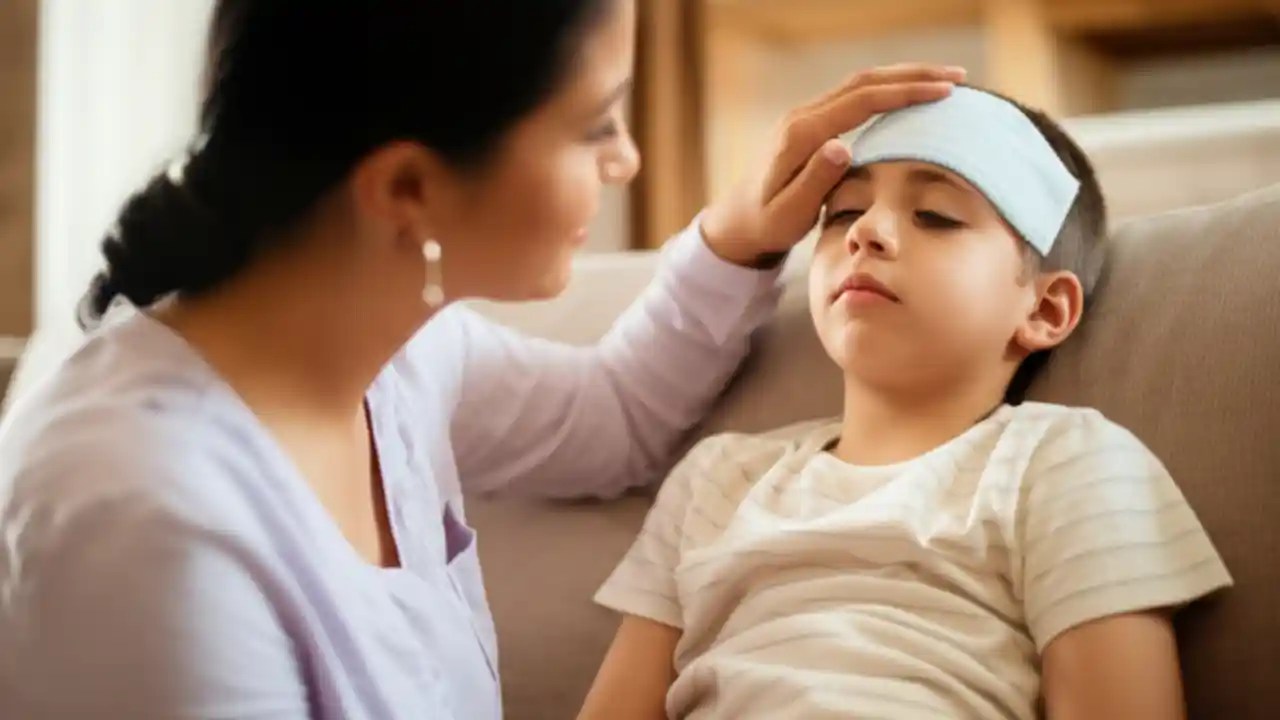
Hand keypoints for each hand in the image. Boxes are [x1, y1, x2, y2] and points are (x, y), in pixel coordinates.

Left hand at [700, 63, 966, 267]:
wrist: (736, 222)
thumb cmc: (764, 225)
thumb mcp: (788, 213)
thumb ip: (814, 180)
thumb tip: (843, 145)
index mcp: (801, 135)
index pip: (861, 101)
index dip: (905, 93)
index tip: (944, 91)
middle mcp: (803, 117)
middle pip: (865, 82)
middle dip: (913, 75)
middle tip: (958, 78)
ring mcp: (806, 118)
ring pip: (861, 85)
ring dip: (902, 78)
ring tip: (944, 81)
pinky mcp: (811, 125)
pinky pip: (854, 98)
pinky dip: (887, 91)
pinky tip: (911, 97)